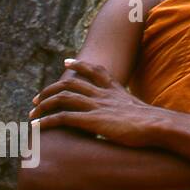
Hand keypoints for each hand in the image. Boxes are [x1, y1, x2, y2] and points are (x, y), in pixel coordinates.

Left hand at [29, 59, 162, 146]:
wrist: (158, 125)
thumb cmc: (154, 123)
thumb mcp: (141, 111)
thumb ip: (131, 111)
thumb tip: (135, 119)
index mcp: (115, 90)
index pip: (95, 71)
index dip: (79, 66)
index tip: (67, 62)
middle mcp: (103, 95)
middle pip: (71, 84)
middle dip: (51, 90)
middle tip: (37, 99)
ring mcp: (97, 106)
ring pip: (63, 98)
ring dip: (44, 105)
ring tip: (32, 113)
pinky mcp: (92, 120)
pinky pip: (63, 118)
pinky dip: (46, 121)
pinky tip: (36, 127)